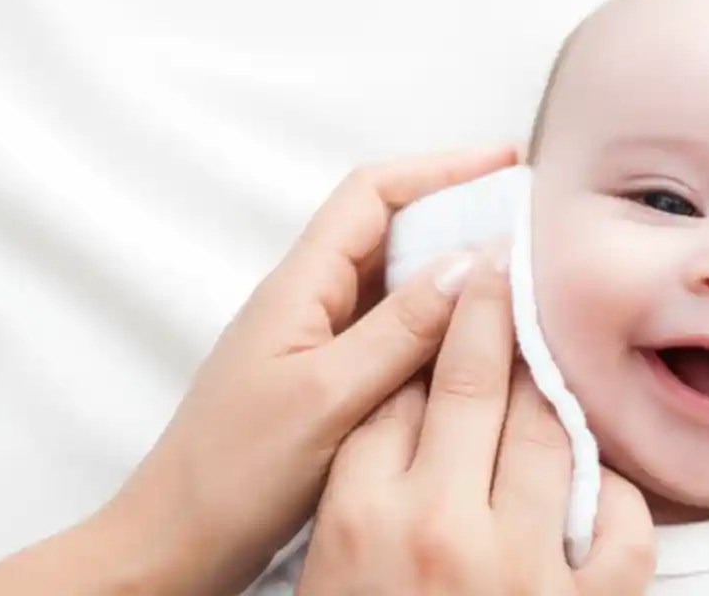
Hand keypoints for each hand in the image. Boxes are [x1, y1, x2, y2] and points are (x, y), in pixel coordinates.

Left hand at [104, 148, 516, 593]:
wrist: (178, 544)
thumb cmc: (232, 475)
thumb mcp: (326, 397)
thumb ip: (399, 330)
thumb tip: (470, 264)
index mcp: (300, 287)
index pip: (372, 195)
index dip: (440, 168)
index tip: (504, 163)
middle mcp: (312, 303)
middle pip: (392, 231)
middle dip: (459, 213)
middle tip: (529, 222)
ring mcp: (322, 343)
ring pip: (399, 285)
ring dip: (456, 272)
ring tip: (521, 277)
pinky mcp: (333, 383)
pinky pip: (397, 334)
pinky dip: (442, 326)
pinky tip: (481, 345)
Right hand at [297, 250, 655, 594]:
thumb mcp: (325, 569)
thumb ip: (354, 494)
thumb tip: (404, 408)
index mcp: (358, 517)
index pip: (395, 392)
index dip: (420, 335)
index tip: (444, 289)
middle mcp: (439, 530)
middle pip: (471, 382)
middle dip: (489, 309)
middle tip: (504, 262)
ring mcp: (517, 569)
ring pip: (549, 432)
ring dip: (550, 392)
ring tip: (549, 358)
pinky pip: (623, 527)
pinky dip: (618, 497)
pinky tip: (601, 484)